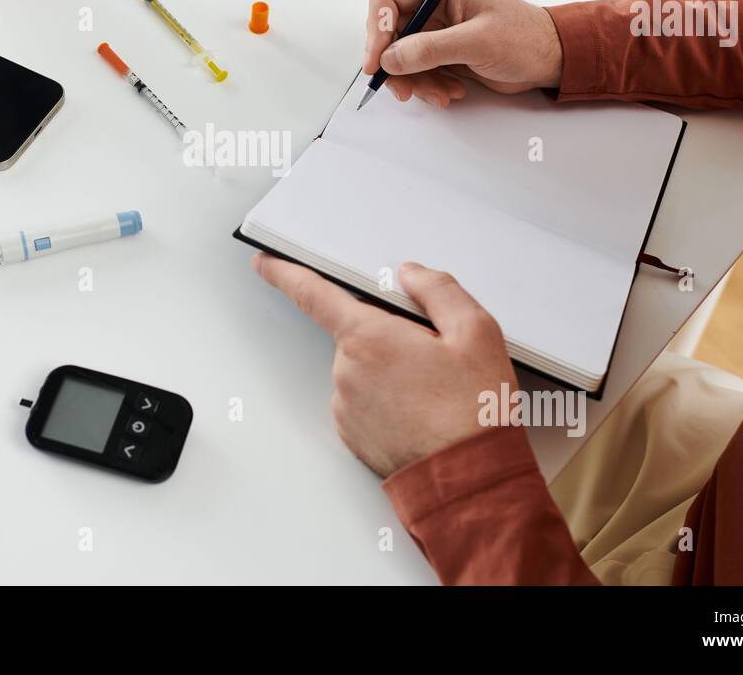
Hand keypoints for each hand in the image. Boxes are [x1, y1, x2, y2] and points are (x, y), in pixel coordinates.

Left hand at [252, 253, 517, 476]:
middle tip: (431, 357)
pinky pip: (363, 403)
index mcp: (368, 336)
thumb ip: (438, 290)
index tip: (266, 263)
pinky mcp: (352, 435)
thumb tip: (412, 275)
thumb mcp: (475, 332)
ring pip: (362, 371)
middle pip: (356, 336)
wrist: (470, 479)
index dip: (284, 273)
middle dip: (387, 337)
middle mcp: (347, 371)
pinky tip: (420, 412)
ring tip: (432, 392)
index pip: (313, 293)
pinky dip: (386, 402)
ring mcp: (346, 406)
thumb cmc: (472, 411)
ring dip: (388, 373)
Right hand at [364, 0, 562, 106]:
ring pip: (399, 57)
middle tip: (404, 90)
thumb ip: (431, 49)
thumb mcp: (478, 41)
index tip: (376, 62)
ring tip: (441, 95)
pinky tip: (451, 92)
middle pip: (388, 32)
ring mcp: (434, 28)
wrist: (550, 59)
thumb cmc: (524, 38)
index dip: (376, 30)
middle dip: (394, 64)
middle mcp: (432, 2)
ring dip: (414, 81)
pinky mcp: (439, 51)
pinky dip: (427, 86)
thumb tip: (390, 59)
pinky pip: (416, 70)